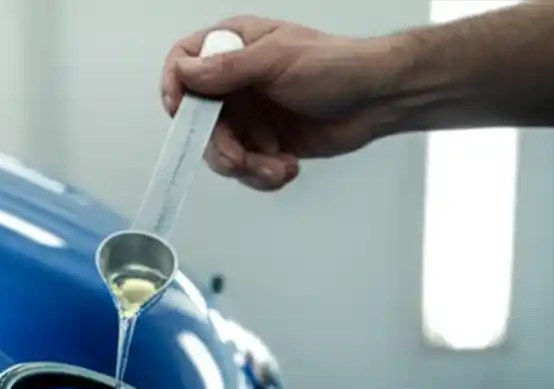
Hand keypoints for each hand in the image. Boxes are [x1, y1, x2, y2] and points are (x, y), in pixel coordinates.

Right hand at [161, 16, 399, 190]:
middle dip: (220, 146)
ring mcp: (251, 115)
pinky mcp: (266, 144)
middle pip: (199, 120)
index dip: (175, 87)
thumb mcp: (278, 60)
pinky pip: (248, 168)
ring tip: (278, 167)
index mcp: (235, 47)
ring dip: (247, 167)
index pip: (185, 62)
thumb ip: (228, 68)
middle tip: (241, 159)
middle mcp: (237, 82)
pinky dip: (264, 175)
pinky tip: (287, 167)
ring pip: (222, 150)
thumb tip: (185, 71)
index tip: (180, 112)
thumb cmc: (337, 65)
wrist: (377, 99)